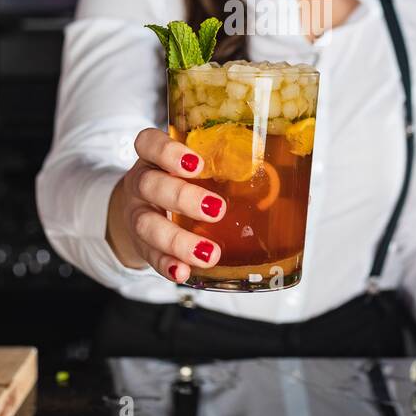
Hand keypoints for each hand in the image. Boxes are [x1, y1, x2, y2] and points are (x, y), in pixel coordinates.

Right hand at [105, 127, 224, 282]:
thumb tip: (278, 169)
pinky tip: (184, 272)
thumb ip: (219, 165)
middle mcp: (141, 184)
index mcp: (154, 159)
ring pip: (147, 225)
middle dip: (183, 197)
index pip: (148, 143)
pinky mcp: (140, 245)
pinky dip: (167, 265)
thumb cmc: (176, 184)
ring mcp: (137, 215)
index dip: (167, 151)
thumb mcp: (187, 169)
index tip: (196, 164)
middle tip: (216, 209)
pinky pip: (149, 256)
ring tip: (208, 253)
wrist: (138, 211)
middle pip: (150, 185)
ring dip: (178, 240)